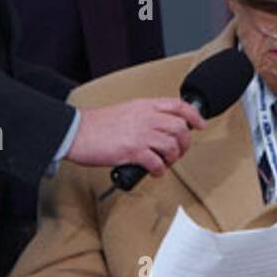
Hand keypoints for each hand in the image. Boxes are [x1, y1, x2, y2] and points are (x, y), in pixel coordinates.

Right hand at [65, 98, 205, 172]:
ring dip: (173, 158)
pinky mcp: (133, 151)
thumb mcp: (126, 109)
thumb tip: (161, 126)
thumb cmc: (97, 124)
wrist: (76, 132)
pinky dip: (160, 170)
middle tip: (178, 151)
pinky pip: (157, 163)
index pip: (178, 105)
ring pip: (172, 145)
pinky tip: (155, 171)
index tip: (199, 124)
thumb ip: (145, 115)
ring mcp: (140, 134)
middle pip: (180, 128)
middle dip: (184, 143)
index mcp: (145, 105)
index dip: (194, 115)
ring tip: (165, 162)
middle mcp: (146, 117)